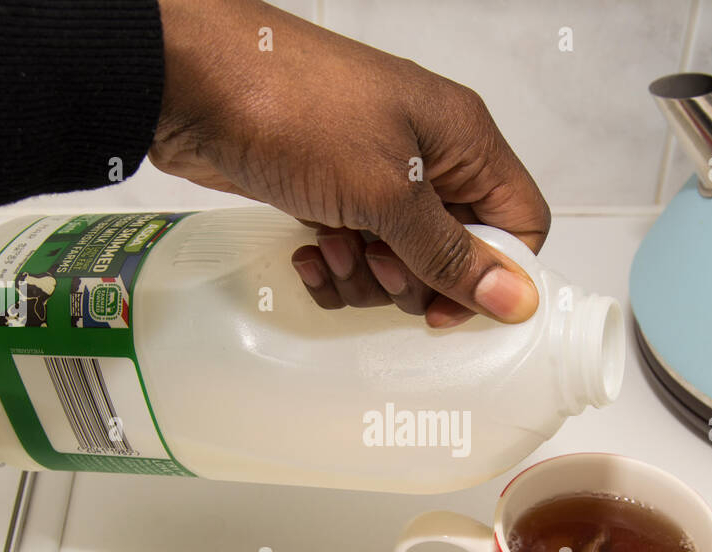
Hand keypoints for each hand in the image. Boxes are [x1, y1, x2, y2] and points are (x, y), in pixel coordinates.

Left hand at [150, 0, 549, 327]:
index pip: (519, 222)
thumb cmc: (296, 112)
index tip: (445, 307)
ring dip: (367, 276)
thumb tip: (517, 299)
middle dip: (415, 277)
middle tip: (376, 265)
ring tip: (332, 248)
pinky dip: (334, 265)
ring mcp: (375, 174)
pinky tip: (307, 251)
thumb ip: (450, 253)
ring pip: (401, 261)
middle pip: (457, 251)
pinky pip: (355, 253)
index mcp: (463, 139)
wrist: (192, 83)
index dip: (494, 274)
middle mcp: (427, 155)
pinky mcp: (330, 192)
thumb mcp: (386, 192)